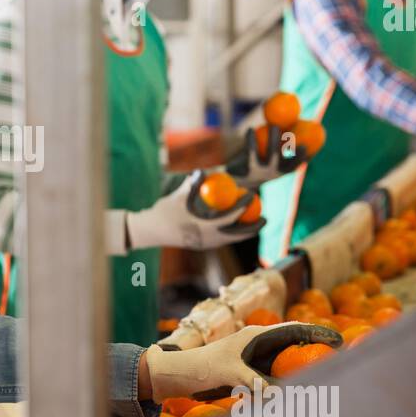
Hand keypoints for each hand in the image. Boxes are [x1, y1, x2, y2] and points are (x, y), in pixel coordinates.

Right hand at [114, 172, 262, 254]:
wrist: (149, 232)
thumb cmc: (163, 212)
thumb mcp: (178, 197)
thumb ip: (192, 184)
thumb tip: (204, 170)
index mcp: (202, 226)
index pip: (229, 217)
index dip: (242, 206)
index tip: (252, 196)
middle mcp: (206, 239)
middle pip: (236, 234)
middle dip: (253, 227)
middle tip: (266, 218)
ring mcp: (204, 244)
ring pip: (231, 240)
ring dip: (245, 233)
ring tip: (257, 224)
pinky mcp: (202, 246)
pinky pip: (223, 240)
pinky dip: (233, 234)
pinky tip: (239, 227)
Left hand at [143, 322, 341, 401]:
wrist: (178, 377)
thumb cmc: (202, 369)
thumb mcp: (229, 374)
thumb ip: (254, 382)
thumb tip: (278, 395)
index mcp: (256, 336)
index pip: (294, 330)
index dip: (318, 334)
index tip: (340, 340)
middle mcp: (258, 345)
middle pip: (295, 346)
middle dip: (317, 352)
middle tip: (342, 362)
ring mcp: (254, 360)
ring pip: (286, 364)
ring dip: (302, 372)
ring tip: (327, 382)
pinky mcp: (249, 375)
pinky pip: (274, 380)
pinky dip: (286, 387)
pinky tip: (298, 398)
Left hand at [227, 124, 307, 187]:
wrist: (231, 178)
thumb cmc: (250, 164)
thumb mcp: (264, 158)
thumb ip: (276, 147)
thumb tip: (289, 125)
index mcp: (278, 173)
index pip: (295, 166)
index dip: (304, 158)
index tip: (310, 145)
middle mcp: (271, 174)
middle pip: (285, 161)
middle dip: (294, 149)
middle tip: (296, 133)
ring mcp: (260, 173)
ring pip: (270, 154)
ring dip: (273, 139)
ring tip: (274, 125)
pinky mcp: (246, 168)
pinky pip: (251, 151)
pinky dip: (251, 139)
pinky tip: (250, 129)